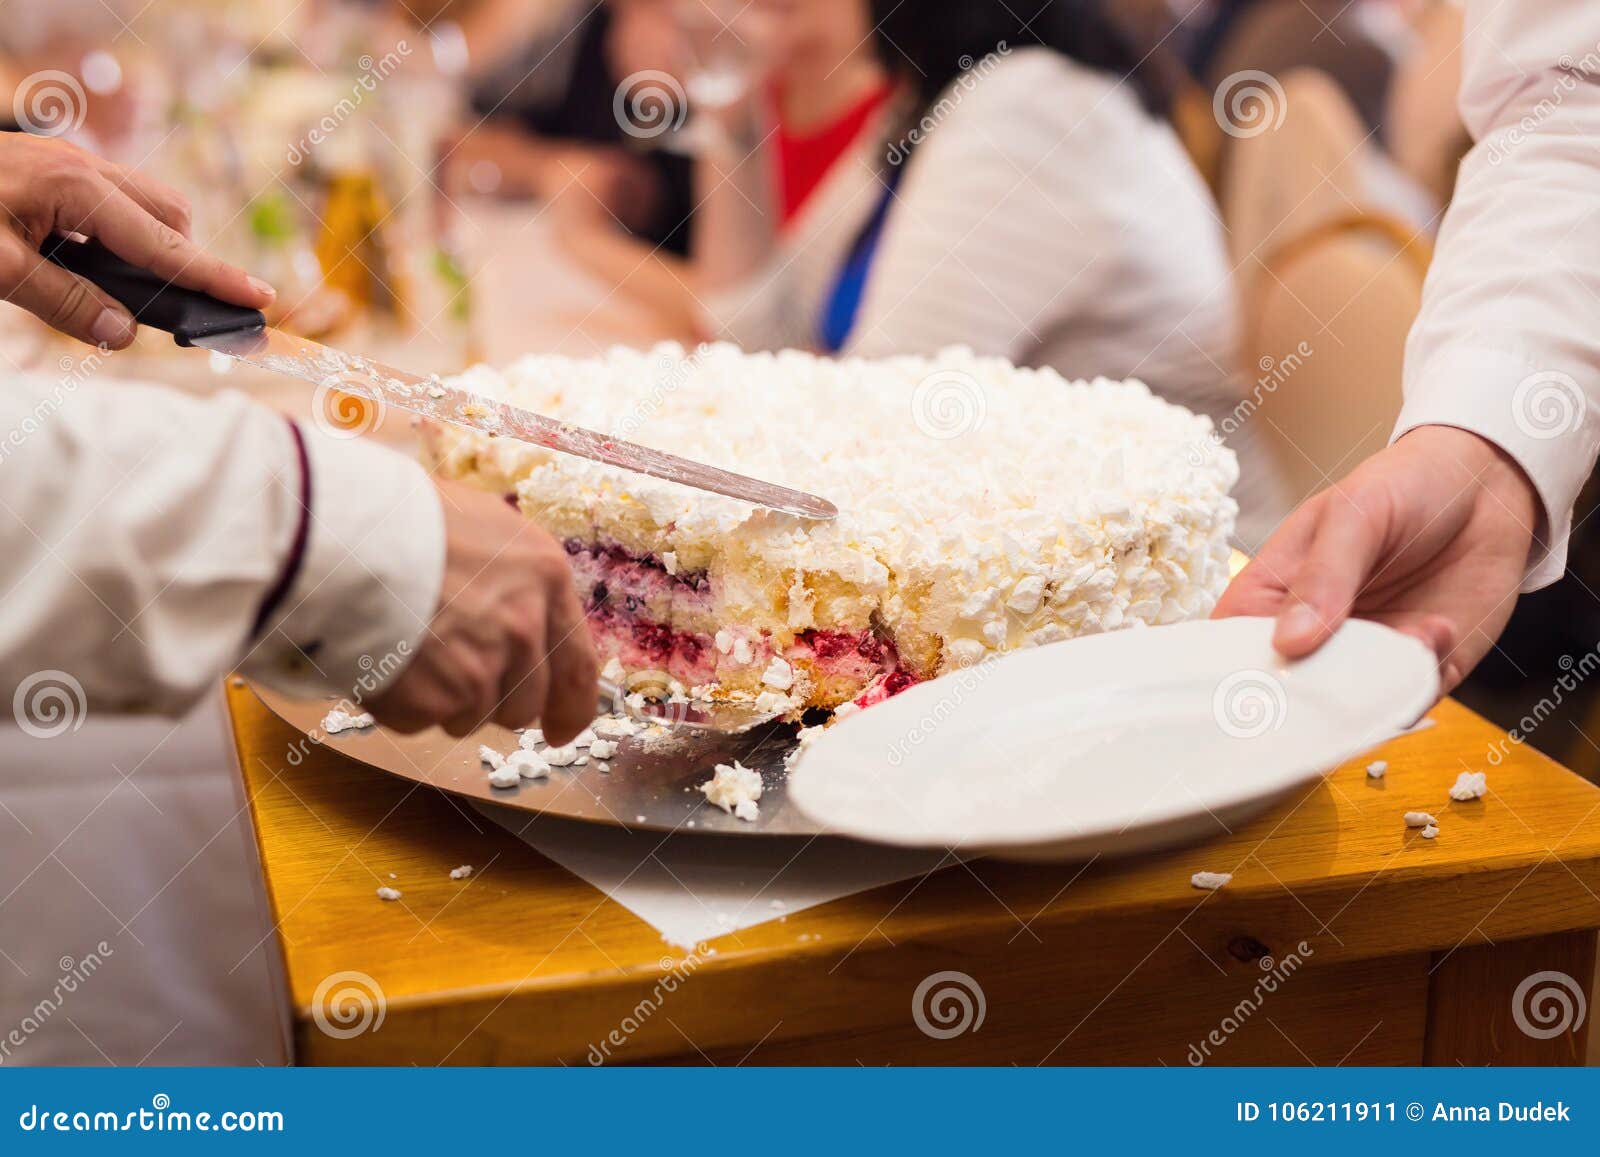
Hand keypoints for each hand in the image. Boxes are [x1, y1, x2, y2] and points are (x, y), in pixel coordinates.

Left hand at [0, 134, 273, 347]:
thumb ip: (65, 303)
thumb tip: (123, 334)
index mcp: (77, 190)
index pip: (165, 245)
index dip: (215, 277)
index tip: (262, 299)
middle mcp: (82, 169)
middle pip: (166, 213)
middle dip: (178, 256)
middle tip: (164, 306)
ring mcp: (66, 165)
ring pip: (139, 204)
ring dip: (142, 244)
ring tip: (106, 285)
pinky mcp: (48, 171)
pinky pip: (104, 202)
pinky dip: (109, 234)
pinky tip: (71, 258)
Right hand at [368, 481, 598, 742]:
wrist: (341, 536)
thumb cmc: (403, 518)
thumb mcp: (485, 525)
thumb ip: (517, 577)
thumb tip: (529, 612)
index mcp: (546, 579)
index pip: (578, 668)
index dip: (572, 709)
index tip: (561, 731)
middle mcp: (524, 628)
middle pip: (523, 705)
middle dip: (491, 700)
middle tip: (448, 668)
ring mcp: (482, 668)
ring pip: (471, 718)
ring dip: (442, 700)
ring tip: (408, 648)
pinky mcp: (437, 699)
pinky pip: (422, 720)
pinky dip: (400, 702)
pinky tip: (384, 658)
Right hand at [1213, 425, 1538, 692]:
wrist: (1486, 485)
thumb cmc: (1402, 485)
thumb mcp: (1354, 514)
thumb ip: (1324, 576)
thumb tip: (1289, 643)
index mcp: (1269, 597)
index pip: (1234, 650)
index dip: (1239, 676)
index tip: (1264, 685)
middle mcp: (1310, 638)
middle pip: (1289, 694)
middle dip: (1316, 699)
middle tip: (1351, 677)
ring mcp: (1362, 660)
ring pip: (1350, 708)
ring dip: (1381, 687)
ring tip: (1419, 631)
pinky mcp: (1416, 670)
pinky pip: (1408, 701)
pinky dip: (1423, 680)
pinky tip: (1440, 627)